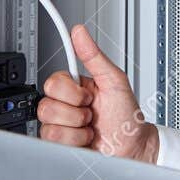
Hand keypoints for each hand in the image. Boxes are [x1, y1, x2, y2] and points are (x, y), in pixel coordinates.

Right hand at [37, 24, 158, 162]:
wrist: (133, 147)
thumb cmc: (126, 116)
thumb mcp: (114, 80)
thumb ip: (94, 56)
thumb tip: (79, 32)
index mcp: (74, 88)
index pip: (53, 82)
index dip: (72, 91)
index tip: (87, 95)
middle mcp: (64, 106)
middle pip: (47, 103)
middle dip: (77, 111)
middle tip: (92, 113)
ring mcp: (60, 126)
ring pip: (49, 123)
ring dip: (77, 127)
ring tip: (90, 128)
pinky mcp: (59, 145)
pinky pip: (52, 140)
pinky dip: (75, 141)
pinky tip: (85, 139)